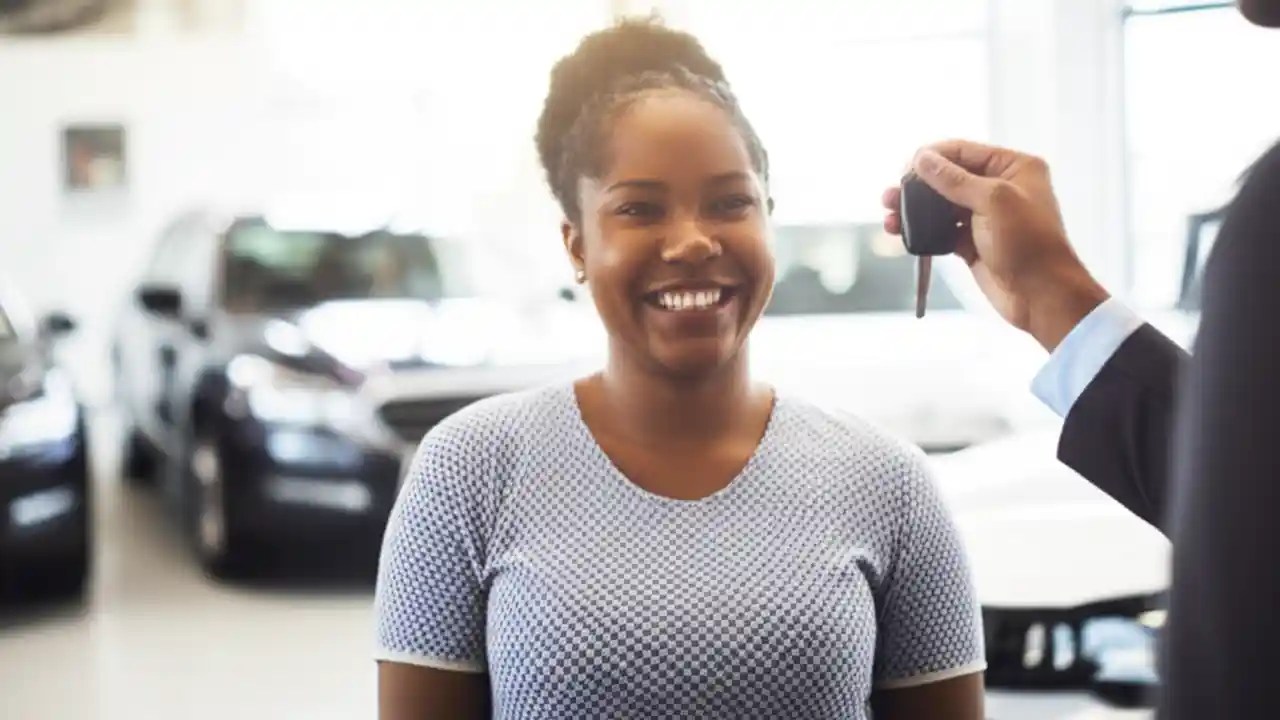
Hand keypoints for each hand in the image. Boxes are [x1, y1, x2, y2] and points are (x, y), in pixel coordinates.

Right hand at [881, 140, 1109, 351]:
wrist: (1042, 296)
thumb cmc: (1030, 245)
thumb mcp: (992, 201)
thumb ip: (953, 179)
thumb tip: (922, 158)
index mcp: (1014, 167)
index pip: (963, 152)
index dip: (932, 158)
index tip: (904, 169)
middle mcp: (1000, 188)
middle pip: (948, 178)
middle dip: (917, 187)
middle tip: (891, 195)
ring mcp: (986, 217)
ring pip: (941, 206)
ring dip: (914, 211)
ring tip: (888, 217)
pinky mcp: (973, 243)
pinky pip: (941, 231)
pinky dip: (922, 232)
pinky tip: (901, 233)